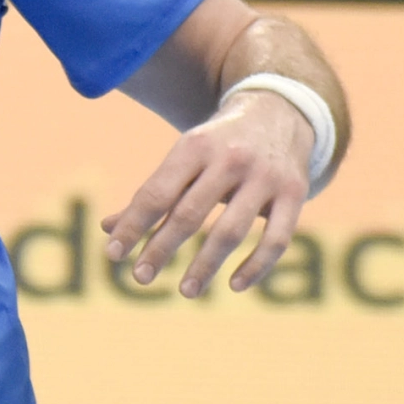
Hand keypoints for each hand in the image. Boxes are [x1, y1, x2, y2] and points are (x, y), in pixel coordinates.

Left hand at [101, 87, 315, 297]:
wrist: (280, 112)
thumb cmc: (218, 146)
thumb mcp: (185, 158)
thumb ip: (152, 194)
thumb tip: (107, 229)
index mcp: (194, 147)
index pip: (156, 193)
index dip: (134, 225)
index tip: (113, 255)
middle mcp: (230, 159)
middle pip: (189, 213)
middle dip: (161, 248)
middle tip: (139, 278)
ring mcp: (265, 176)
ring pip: (232, 231)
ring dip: (205, 265)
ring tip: (185, 290)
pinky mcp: (295, 193)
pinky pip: (277, 239)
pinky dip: (256, 266)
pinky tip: (235, 285)